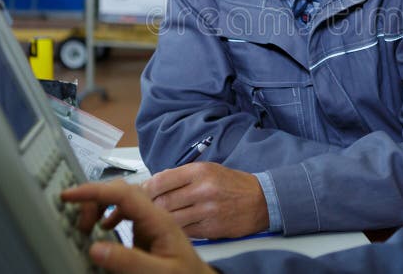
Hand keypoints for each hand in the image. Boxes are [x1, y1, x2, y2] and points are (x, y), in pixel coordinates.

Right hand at [61, 180, 215, 273]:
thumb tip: (96, 248)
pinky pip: (125, 211)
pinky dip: (108, 215)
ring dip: (100, 207)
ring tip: (88, 227)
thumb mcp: (158, 272)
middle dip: (94, 200)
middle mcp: (155, 215)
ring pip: (122, 198)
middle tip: (80, 224)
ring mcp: (151, 220)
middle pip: (121, 190)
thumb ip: (128, 261)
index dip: (94, 191)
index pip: (123, 193)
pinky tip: (103, 228)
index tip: (70, 196)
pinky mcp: (147, 229)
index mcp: (159, 220)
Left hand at [143, 162, 269, 238]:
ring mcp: (207, 211)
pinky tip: (176, 226)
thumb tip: (154, 183)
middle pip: (162, 202)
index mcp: (200, 171)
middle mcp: (203, 190)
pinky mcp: (211, 229)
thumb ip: (182, 175)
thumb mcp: (208, 170)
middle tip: (145, 208)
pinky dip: (176, 229)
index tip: (141, 193)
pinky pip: (184, 231)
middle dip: (150, 206)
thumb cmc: (233, 184)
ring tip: (160, 218)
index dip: (145, 189)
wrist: (261, 200)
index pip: (161, 180)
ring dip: (162, 220)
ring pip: (171, 219)